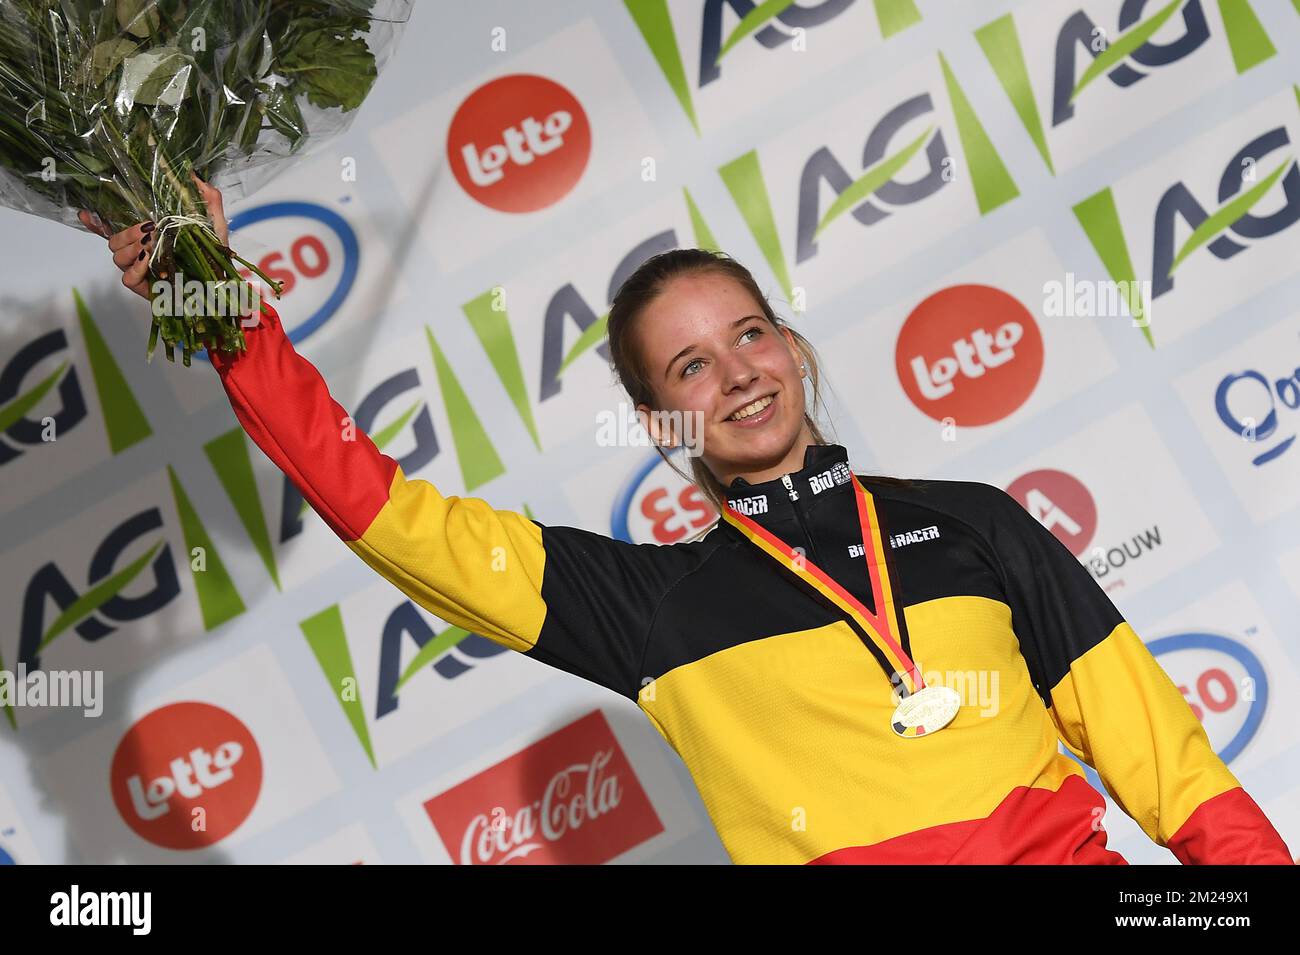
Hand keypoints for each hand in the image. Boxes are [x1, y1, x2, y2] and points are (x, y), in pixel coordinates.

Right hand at [78, 172, 229, 302]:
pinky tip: (149, 262)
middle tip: (149, 230)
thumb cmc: (214, 256)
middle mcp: (139, 252)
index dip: (96, 222)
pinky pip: (127, 278)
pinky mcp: (144, 287)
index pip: (113, 228)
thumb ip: (208, 200)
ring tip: (152, 245)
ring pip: (116, 256)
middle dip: (127, 233)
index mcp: (148, 236)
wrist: (221, 286)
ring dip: (132, 248)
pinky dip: (136, 268)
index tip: (84, 212)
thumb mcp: (214, 224)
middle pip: (113, 241)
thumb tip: (195, 176)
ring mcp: (140, 270)